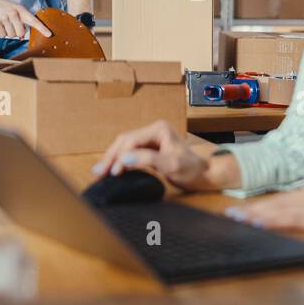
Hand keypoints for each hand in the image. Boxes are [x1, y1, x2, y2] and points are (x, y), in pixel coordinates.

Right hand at [0, 0, 51, 39]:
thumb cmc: (1, 6)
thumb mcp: (13, 9)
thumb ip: (20, 21)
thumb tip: (22, 36)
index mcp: (20, 9)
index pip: (34, 20)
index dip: (42, 28)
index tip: (49, 34)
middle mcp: (14, 13)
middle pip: (21, 32)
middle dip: (18, 33)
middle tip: (12, 26)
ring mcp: (5, 17)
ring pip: (11, 35)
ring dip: (8, 32)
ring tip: (4, 23)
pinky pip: (2, 35)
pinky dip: (1, 33)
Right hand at [93, 120, 239, 191]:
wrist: (205, 175)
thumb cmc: (192, 170)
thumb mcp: (171, 165)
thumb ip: (148, 160)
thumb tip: (124, 159)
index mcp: (158, 129)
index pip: (132, 140)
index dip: (120, 156)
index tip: (113, 173)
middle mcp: (153, 130)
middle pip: (125, 141)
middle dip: (111, 156)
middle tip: (98, 172)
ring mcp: (151, 139)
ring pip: (125, 146)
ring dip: (112, 158)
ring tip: (99, 171)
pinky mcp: (150, 149)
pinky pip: (130, 152)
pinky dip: (120, 161)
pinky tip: (111, 169)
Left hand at [224, 186, 303, 232]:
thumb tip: (297, 215)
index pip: (281, 199)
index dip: (259, 205)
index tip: (238, 210)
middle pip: (277, 202)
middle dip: (252, 210)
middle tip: (229, 216)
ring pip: (283, 209)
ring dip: (259, 214)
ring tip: (239, 219)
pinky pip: (298, 219)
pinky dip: (279, 220)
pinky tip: (266, 224)